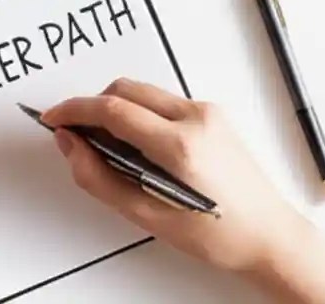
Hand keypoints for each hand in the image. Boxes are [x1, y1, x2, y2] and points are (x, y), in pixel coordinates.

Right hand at [44, 80, 324, 303]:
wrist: (269, 235)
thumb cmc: (220, 234)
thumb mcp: (148, 216)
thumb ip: (100, 178)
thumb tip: (71, 146)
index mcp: (180, 144)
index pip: (112, 109)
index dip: (75, 110)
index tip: (55, 118)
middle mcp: (197, 118)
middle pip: (126, 89)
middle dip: (93, 105)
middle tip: (76, 134)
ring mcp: (208, 113)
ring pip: (144, 93)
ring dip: (118, 109)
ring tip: (109, 148)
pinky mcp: (214, 116)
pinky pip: (164, 103)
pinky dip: (141, 115)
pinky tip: (138, 147)